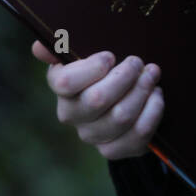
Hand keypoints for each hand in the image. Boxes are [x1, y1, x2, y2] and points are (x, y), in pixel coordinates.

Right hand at [33, 40, 163, 159]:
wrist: (122, 97)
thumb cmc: (104, 68)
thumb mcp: (86, 52)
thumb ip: (63, 46)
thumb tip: (39, 47)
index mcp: (62, 88)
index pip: (65, 82)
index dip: (91, 69)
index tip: (110, 56)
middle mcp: (72, 115)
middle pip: (98, 99)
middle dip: (125, 77)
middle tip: (139, 62)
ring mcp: (92, 136)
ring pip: (121, 117)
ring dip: (142, 92)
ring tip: (152, 75)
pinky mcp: (114, 150)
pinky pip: (137, 135)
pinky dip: (152, 112)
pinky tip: (156, 96)